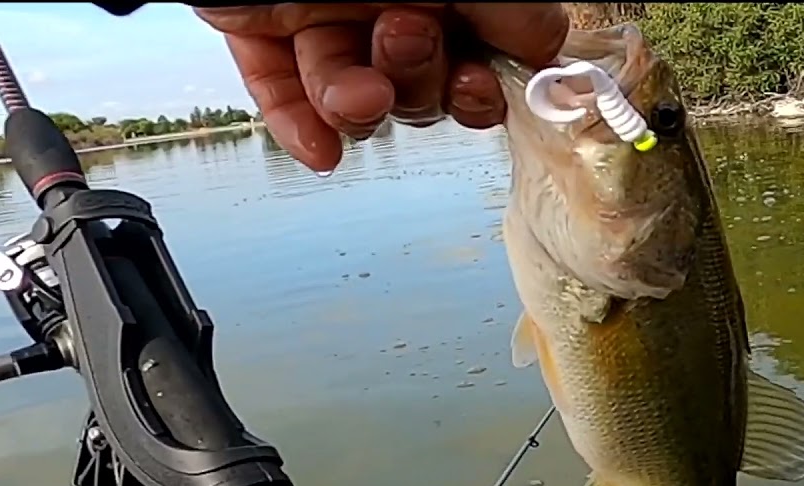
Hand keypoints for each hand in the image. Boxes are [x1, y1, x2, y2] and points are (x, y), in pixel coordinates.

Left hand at [195, 3, 567, 171]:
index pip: (472, 65)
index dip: (477, 93)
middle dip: (416, 82)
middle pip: (417, 91)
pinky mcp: (257, 27)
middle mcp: (387, 5)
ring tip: (356, 87)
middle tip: (402, 36)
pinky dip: (300, 128)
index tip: (477, 91)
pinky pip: (279, 96)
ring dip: (361, 107)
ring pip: (353, 102)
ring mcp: (322, 19)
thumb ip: (516, 10)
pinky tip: (320, 151)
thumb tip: (546, 52)